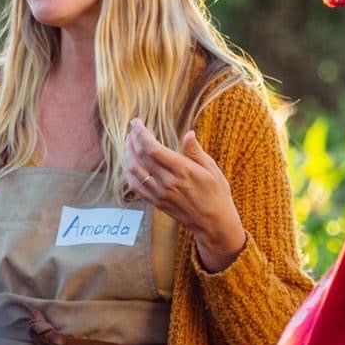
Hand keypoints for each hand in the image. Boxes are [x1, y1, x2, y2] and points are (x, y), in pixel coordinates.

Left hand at [123, 120, 244, 271]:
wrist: (214, 222)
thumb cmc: (216, 193)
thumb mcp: (212, 169)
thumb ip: (196, 152)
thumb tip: (188, 134)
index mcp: (183, 170)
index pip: (153, 148)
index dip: (141, 134)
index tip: (136, 122)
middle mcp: (168, 182)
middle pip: (141, 157)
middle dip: (133, 141)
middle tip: (132, 130)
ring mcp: (160, 194)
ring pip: (135, 171)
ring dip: (128, 155)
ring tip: (129, 144)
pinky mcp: (156, 203)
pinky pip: (136, 187)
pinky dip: (129, 173)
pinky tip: (130, 165)